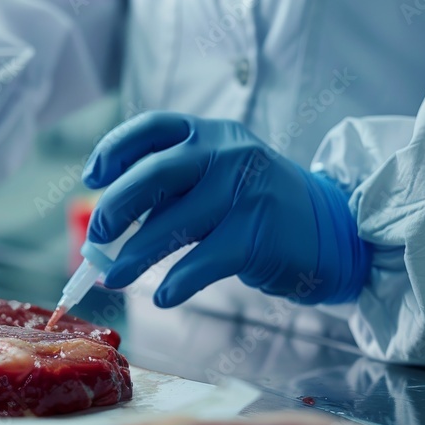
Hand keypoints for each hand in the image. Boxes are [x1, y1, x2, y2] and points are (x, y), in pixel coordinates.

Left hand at [83, 112, 370, 306]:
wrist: (331, 230)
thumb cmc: (256, 207)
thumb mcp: (216, 178)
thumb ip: (171, 187)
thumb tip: (108, 220)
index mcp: (210, 133)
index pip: (152, 127)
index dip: (114, 149)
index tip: (92, 177)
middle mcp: (228, 153)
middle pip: (156, 174)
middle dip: (117, 207)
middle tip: (99, 236)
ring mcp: (246, 190)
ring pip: (175, 223)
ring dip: (136, 255)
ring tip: (114, 279)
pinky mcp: (259, 232)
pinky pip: (205, 259)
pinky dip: (179, 281)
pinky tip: (163, 296)